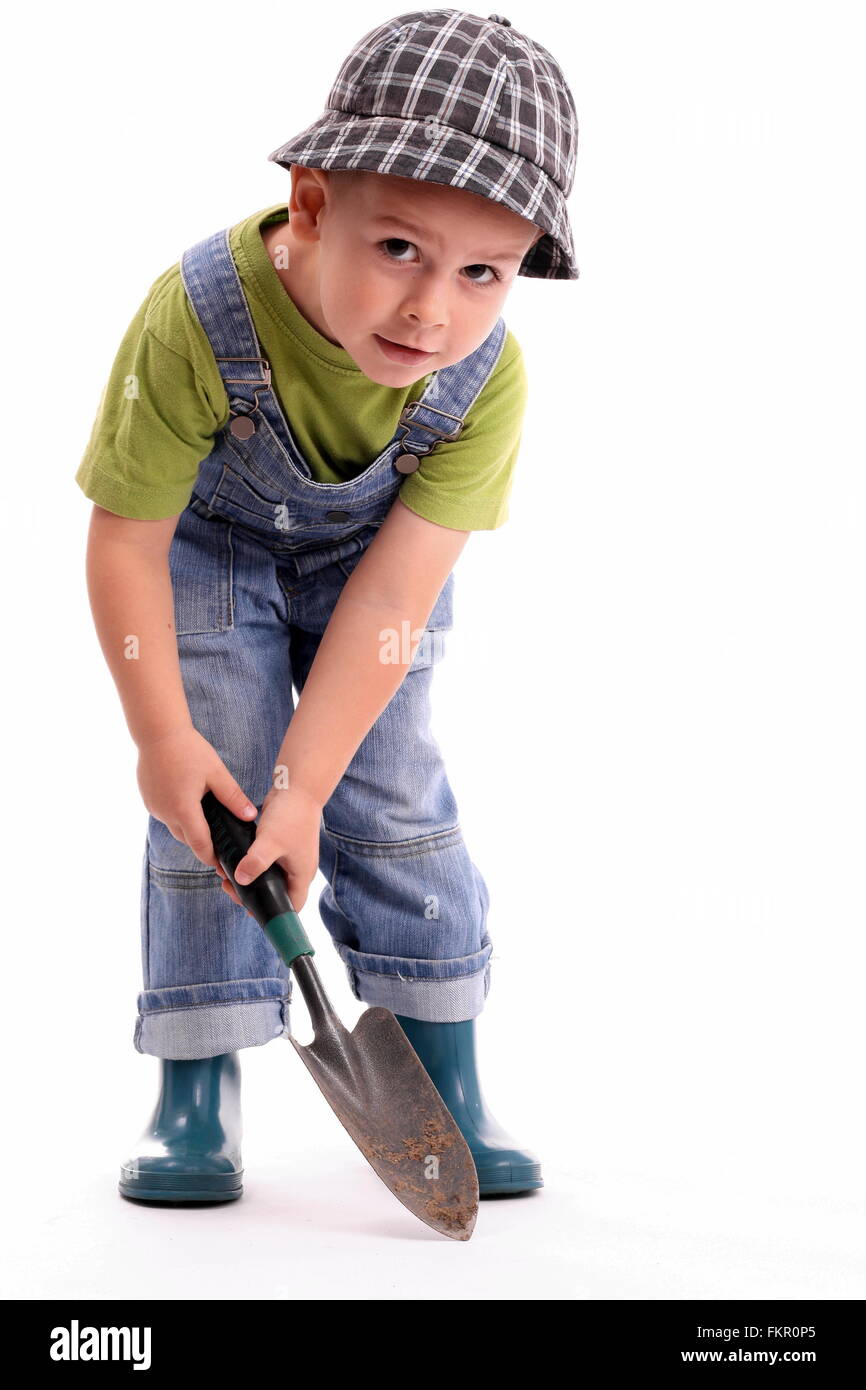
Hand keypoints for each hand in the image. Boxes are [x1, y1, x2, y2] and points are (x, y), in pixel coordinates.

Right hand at [136, 723, 257, 876]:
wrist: (158, 732)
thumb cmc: (189, 750)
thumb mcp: (217, 773)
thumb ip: (233, 797)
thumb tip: (250, 816)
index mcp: (184, 810)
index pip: (200, 845)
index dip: (212, 859)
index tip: (223, 867)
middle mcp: (165, 813)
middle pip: (188, 839)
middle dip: (203, 844)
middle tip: (221, 844)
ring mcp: (154, 807)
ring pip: (176, 827)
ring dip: (190, 827)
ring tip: (208, 822)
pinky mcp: (149, 799)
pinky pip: (166, 815)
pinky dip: (179, 814)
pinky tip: (190, 802)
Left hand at [216, 782, 322, 913]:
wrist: (297, 788)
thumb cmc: (291, 815)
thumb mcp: (271, 841)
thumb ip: (256, 862)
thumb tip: (240, 880)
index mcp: (301, 874)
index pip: (292, 906)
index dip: (274, 913)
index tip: (251, 910)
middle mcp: (297, 869)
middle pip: (278, 894)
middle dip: (254, 895)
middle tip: (232, 888)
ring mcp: (290, 858)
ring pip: (270, 878)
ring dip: (250, 879)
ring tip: (229, 875)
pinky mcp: (281, 847)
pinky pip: (266, 863)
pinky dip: (252, 865)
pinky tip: (237, 860)